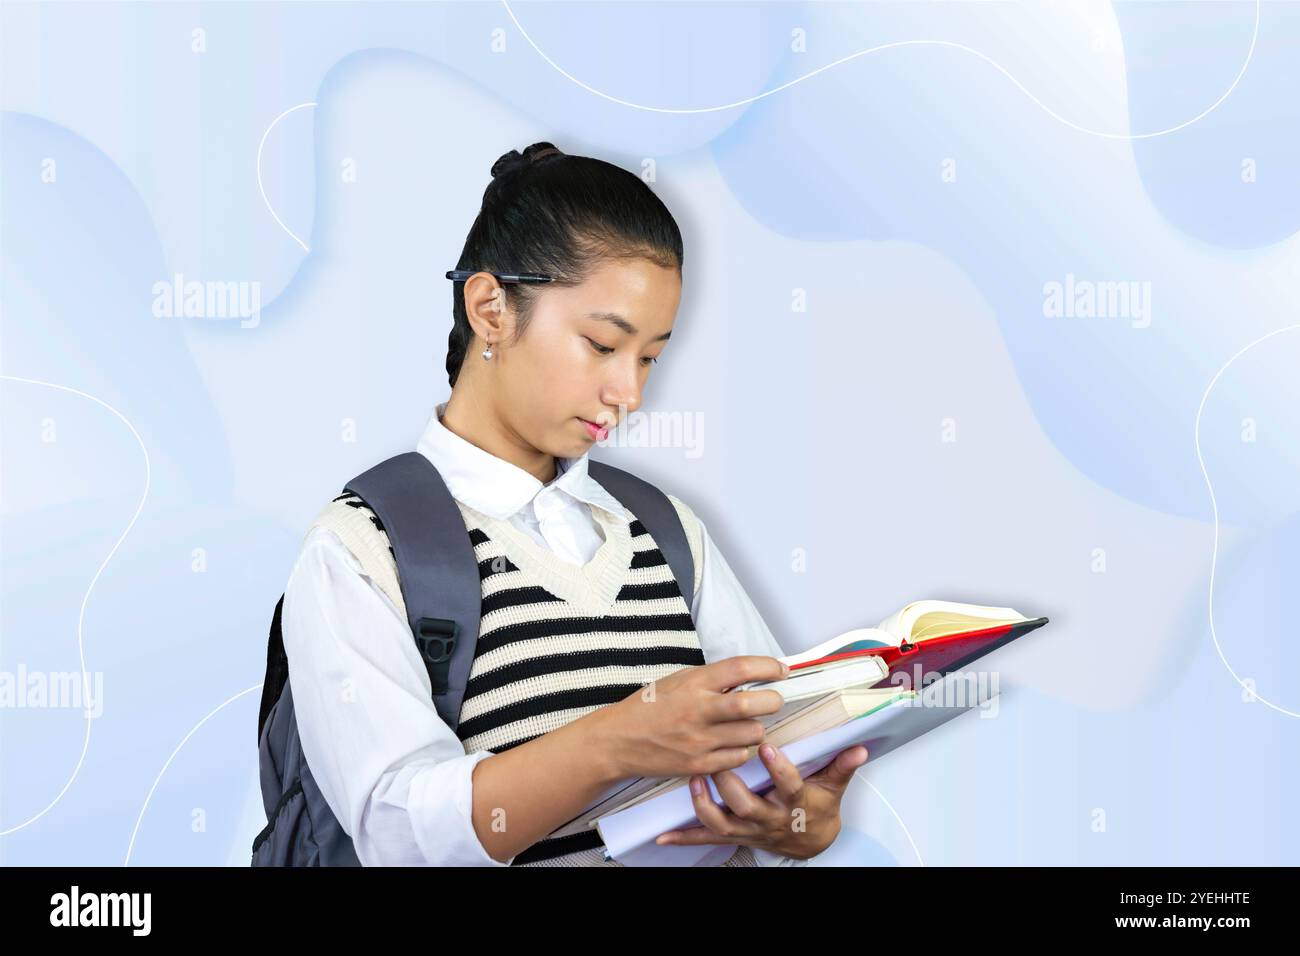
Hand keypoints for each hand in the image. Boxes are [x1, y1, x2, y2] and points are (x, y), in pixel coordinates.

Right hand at [592, 656, 788, 781]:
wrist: (618, 740)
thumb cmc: (648, 707)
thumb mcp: (677, 681)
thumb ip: (710, 680)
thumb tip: (748, 677)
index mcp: (693, 683)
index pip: (740, 668)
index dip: (768, 667)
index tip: (781, 670)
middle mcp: (698, 710)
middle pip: (752, 705)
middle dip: (772, 700)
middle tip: (773, 699)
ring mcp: (699, 740)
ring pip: (751, 734)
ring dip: (756, 727)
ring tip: (744, 724)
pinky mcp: (699, 765)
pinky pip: (738, 758)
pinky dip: (742, 750)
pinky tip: (730, 743)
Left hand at [653, 743, 868, 860]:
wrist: (810, 841)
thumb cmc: (817, 806)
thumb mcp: (832, 786)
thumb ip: (841, 765)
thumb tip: (860, 747)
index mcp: (794, 802)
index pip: (788, 785)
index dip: (779, 768)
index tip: (768, 744)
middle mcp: (768, 818)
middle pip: (746, 805)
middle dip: (729, 783)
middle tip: (716, 757)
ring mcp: (748, 830)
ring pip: (721, 823)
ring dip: (703, 804)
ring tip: (694, 778)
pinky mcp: (733, 836)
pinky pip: (705, 838)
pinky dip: (684, 837)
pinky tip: (663, 835)